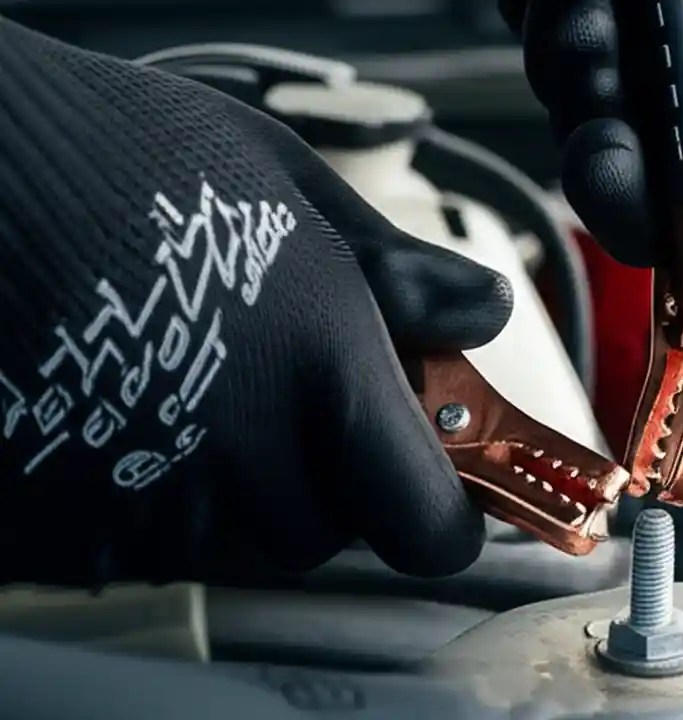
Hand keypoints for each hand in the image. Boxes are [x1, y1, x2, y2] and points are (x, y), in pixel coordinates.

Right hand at [0, 19, 511, 584]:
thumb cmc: (112, 148)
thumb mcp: (280, 181)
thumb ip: (395, 267)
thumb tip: (483, 314)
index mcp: (321, 364)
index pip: (423, 523)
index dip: (436, 518)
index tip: (430, 491)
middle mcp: (235, 448)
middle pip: (315, 535)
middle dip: (313, 480)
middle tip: (270, 396)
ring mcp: (129, 495)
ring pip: (218, 547)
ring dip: (216, 491)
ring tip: (175, 382)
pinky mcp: (42, 523)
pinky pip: (120, 549)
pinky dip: (127, 500)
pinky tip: (108, 407)